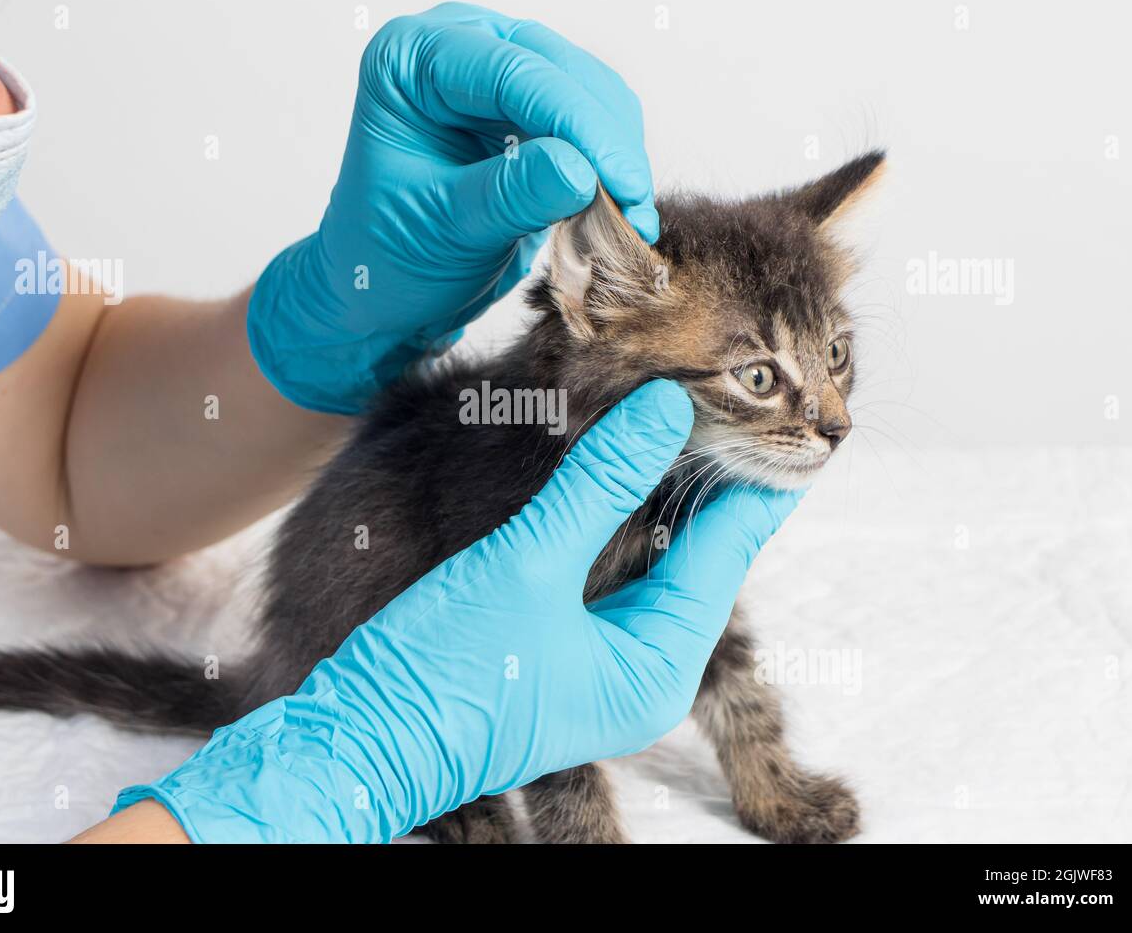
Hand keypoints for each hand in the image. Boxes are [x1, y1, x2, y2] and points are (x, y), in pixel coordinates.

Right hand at [111, 381, 802, 841]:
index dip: (747, 476)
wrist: (358, 739)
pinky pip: (604, 570)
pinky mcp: (561, 645)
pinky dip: (607, 518)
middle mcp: (642, 670)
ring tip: (663, 412)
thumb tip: (666, 409)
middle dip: (695, 475)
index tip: (773, 411)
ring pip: (647, 557)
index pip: (725, 551)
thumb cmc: (444, 672)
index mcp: (658, 667)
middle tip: (710, 391)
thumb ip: (600, 483)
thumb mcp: (529, 564)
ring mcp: (601, 660)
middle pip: (693, 553)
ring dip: (648, 490)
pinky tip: (605, 465)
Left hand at [247, 1, 657, 412]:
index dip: (578, 125)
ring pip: (590, 90)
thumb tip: (581, 169)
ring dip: (618, 153)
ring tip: (628, 219)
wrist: (383, 293)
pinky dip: (612, 163)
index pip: (512, 72)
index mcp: (412, 61)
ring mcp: (497, 72)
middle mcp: (457, 48)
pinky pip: (592, 119)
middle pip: (561, 70)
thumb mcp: (444, 231)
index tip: (621, 183)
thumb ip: (508, 196)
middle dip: (606, 141)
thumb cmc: (388, 260)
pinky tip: (617, 209)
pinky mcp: (529, 107)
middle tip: (636, 209)